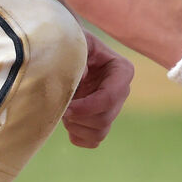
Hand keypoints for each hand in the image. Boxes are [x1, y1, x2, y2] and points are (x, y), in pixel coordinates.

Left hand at [63, 32, 133, 147]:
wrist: (63, 52)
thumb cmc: (70, 42)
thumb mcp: (76, 40)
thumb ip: (79, 52)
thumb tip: (83, 76)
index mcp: (121, 70)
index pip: (111, 97)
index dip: (87, 107)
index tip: (67, 106)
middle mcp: (121, 92)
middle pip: (104, 118)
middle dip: (78, 116)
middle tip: (60, 105)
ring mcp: (112, 108)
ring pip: (99, 133)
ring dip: (76, 126)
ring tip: (62, 110)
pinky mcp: (100, 121)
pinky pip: (93, 141)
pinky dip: (77, 136)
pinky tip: (67, 121)